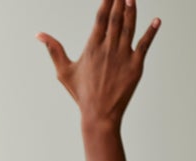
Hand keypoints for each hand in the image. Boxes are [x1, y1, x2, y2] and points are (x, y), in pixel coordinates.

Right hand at [37, 0, 159, 127]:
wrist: (99, 114)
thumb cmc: (81, 93)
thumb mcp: (63, 71)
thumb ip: (54, 50)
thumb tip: (39, 35)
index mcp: (92, 49)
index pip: (100, 19)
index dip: (106, 2)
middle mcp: (108, 49)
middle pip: (116, 19)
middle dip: (119, 1)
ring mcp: (123, 56)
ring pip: (129, 28)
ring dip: (132, 11)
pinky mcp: (136, 65)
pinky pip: (145, 44)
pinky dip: (151, 32)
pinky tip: (156, 21)